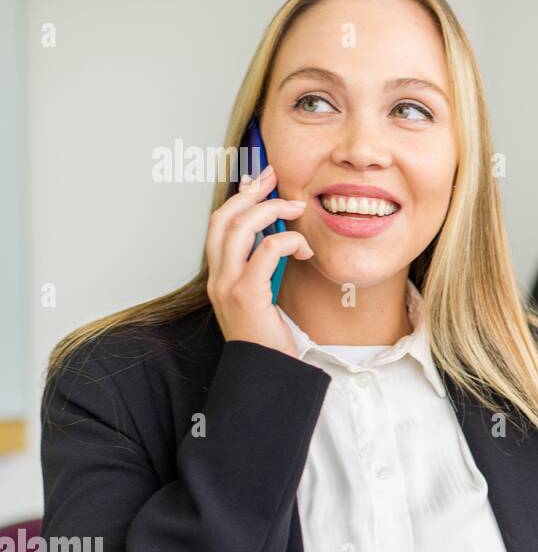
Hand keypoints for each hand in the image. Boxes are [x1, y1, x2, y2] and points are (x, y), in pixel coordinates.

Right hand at [206, 165, 313, 357]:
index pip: (219, 225)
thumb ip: (264, 270)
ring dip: (271, 209)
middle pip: (223, 218)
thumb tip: (280, 238)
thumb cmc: (270, 340)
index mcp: (220, 277)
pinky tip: (305, 248)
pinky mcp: (246, 295)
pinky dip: (288, 241)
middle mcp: (217, 278)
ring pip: (240, 228)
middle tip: (274, 177)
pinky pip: (266, 251)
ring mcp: (228, 286)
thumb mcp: (263, 298)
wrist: (267, 374)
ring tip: (297, 207)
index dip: (238, 197)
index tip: (259, 179)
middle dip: (250, 192)